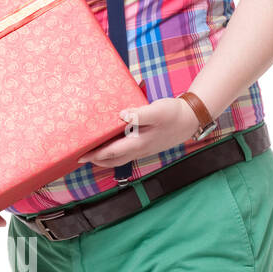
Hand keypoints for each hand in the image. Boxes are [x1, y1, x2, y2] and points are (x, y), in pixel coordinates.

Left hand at [78, 97, 199, 167]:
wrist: (191, 120)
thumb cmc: (174, 114)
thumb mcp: (157, 111)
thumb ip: (139, 114)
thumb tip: (122, 115)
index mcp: (139, 143)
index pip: (111, 152)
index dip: (95, 155)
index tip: (81, 156)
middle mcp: (140, 149)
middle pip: (113, 160)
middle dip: (97, 161)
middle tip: (81, 158)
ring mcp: (144, 149)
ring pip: (120, 158)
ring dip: (106, 159)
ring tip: (93, 155)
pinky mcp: (147, 145)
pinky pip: (127, 153)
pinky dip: (116, 153)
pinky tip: (112, 146)